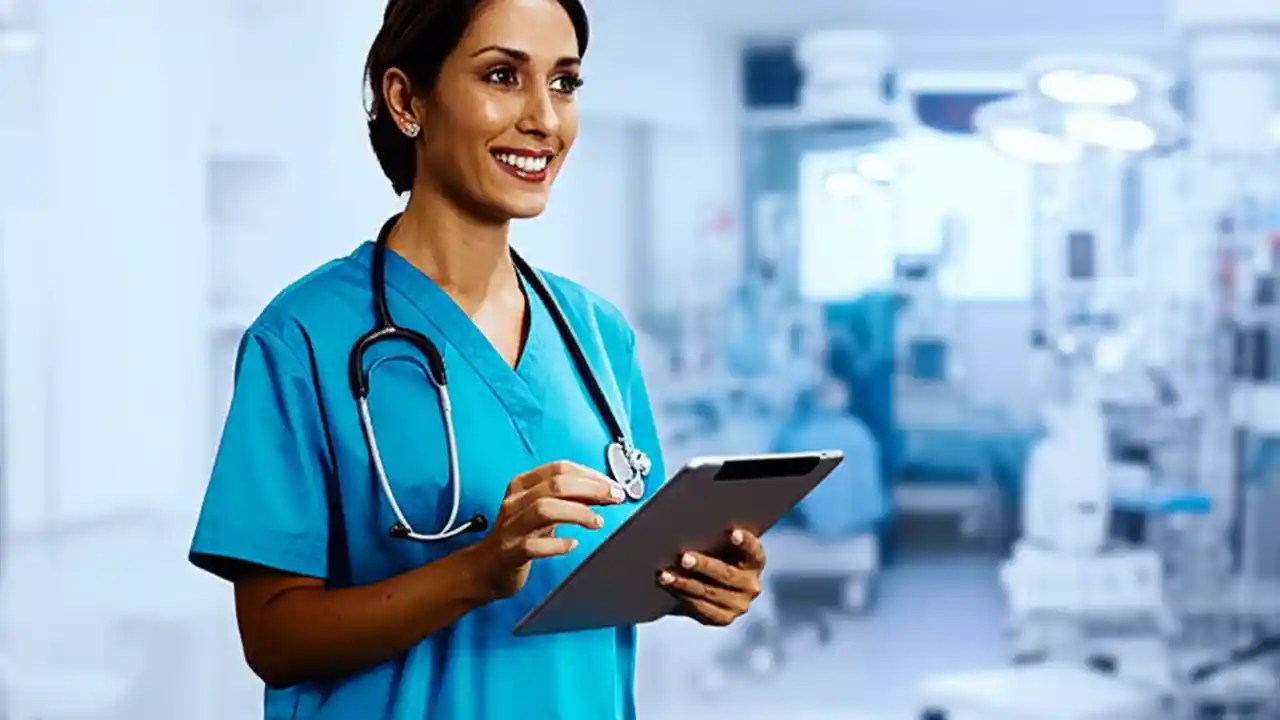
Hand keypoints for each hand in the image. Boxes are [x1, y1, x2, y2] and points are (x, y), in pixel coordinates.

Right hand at [468, 460, 623, 600]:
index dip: (590, 474)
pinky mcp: (510, 552)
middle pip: (556, 485)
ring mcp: (511, 527)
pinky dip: (557, 545)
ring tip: (597, 522)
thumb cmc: (519, 535)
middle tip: (614, 498)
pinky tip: (572, 545)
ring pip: (544, 509)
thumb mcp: (541, 510)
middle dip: (591, 489)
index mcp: (523, 485)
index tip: (612, 484)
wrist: (486, 568)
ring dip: (577, 512)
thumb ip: (568, 498)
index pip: (560, 468)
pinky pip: (534, 546)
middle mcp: (515, 502)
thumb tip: (603, 490)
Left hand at [658, 528, 765, 626]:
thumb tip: (686, 526)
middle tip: (683, 557)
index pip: (754, 550)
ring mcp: (739, 604)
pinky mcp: (724, 618)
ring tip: (665, 575)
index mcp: (755, 561)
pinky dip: (683, 596)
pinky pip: (702, 608)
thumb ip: (711, 536)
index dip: (745, 542)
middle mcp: (751, 585)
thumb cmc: (711, 552)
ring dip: (685, 584)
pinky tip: (668, 586)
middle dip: (704, 566)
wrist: (706, 582)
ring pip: (710, 593)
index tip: (733, 533)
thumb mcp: (717, 543)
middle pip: (727, 574)